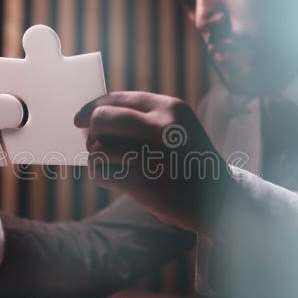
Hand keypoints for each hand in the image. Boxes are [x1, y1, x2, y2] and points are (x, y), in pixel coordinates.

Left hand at [75, 91, 233, 232]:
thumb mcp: (175, 129)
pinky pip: (101, 173)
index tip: (79, 119)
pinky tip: (117, 181)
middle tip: (96, 146)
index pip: (117, 98)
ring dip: (97, 158)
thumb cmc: (188, 162)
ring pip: (98, 147)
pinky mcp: (143, 181)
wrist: (218, 199)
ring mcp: (153, 153)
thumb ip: (140, 120)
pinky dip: (102, 176)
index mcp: (169, 107)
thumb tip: (90, 120)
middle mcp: (162, 126)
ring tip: (113, 167)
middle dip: (92, 133)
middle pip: (101, 119)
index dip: (92, 108)